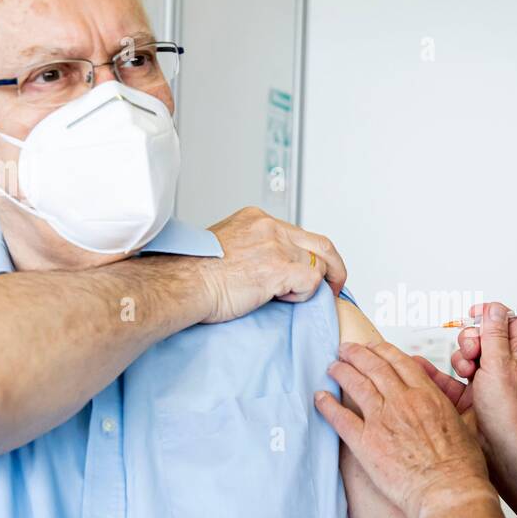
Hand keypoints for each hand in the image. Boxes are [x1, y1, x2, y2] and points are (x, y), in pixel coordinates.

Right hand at [199, 207, 346, 323]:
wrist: (181, 283)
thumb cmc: (192, 274)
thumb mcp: (224, 247)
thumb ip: (250, 250)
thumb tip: (261, 268)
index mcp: (256, 219)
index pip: (298, 233)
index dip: (309, 255)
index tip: (310, 270)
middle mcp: (270, 227)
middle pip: (321, 243)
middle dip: (334, 267)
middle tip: (334, 286)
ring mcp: (277, 246)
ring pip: (320, 263)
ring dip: (313, 285)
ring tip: (297, 297)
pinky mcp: (280, 268)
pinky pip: (313, 281)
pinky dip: (304, 294)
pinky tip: (281, 298)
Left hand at [315, 342, 493, 517]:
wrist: (448, 492)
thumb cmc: (460, 468)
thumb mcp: (463, 425)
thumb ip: (446, 408)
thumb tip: (441, 404)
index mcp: (427, 394)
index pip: (399, 361)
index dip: (382, 350)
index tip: (373, 347)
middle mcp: (402, 401)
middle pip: (374, 366)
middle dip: (357, 354)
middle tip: (347, 349)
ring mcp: (382, 420)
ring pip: (356, 384)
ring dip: (341, 371)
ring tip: (333, 366)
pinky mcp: (365, 443)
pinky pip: (340, 418)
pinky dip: (327, 405)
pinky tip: (319, 398)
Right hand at [448, 302, 516, 452]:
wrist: (500, 447)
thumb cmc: (509, 410)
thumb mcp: (500, 363)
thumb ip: (494, 334)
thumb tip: (495, 308)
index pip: (509, 324)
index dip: (492, 315)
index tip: (476, 314)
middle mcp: (503, 368)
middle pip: (483, 339)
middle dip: (471, 339)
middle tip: (472, 351)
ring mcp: (486, 383)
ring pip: (466, 358)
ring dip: (460, 358)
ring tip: (465, 371)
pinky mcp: (469, 398)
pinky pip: (449, 379)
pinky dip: (437, 372)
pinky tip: (422, 366)